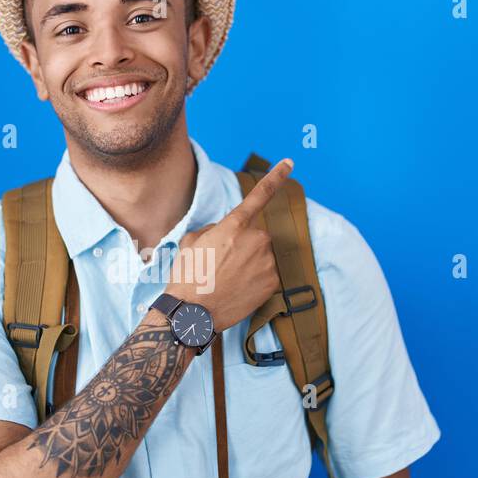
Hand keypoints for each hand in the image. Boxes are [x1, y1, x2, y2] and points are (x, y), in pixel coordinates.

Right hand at [164, 157, 293, 333]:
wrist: (193, 314)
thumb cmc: (188, 277)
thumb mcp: (191, 242)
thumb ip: (214, 228)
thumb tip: (226, 230)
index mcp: (234, 226)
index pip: (259, 196)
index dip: (276, 177)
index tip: (290, 163)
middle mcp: (255, 241)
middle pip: (257, 235)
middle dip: (244, 244)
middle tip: (223, 263)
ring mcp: (267, 263)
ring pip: (263, 255)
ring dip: (250, 262)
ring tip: (228, 278)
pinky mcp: (272, 283)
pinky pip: (267, 273)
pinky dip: (256, 279)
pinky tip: (238, 289)